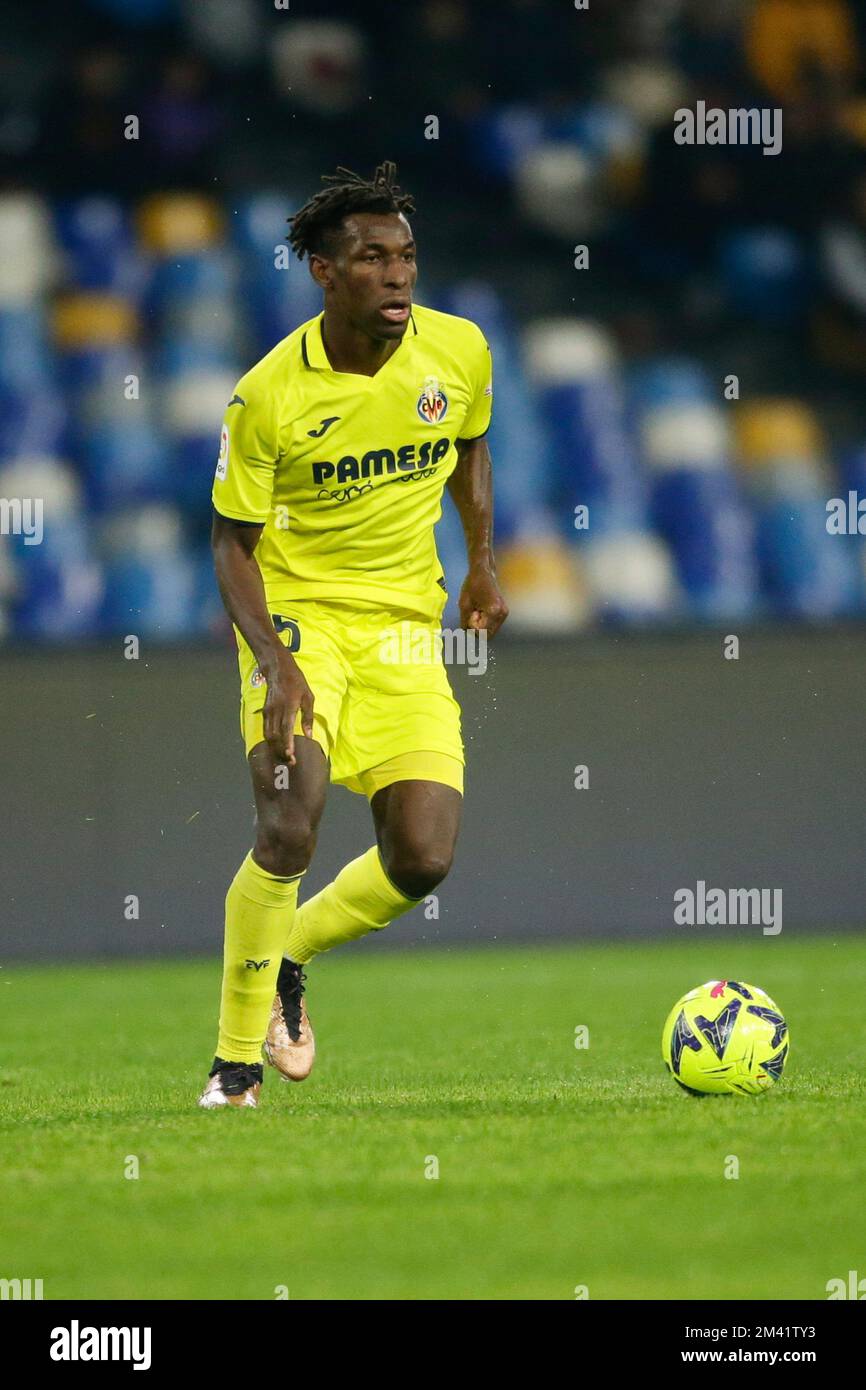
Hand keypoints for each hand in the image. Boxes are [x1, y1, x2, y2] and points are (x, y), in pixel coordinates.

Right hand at [261, 647, 313, 765]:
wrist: (278, 669)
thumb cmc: (297, 682)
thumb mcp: (308, 697)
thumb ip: (308, 717)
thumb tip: (309, 735)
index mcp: (289, 706)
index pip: (286, 729)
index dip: (288, 743)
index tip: (290, 755)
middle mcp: (276, 710)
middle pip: (275, 736)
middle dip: (281, 751)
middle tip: (290, 762)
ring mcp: (268, 711)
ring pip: (268, 735)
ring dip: (275, 748)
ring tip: (284, 757)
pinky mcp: (264, 711)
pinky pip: (265, 730)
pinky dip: (270, 741)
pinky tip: (276, 746)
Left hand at [457, 564, 508, 637]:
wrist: (483, 572)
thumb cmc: (472, 585)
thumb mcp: (464, 604)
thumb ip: (465, 622)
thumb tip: (465, 634)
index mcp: (493, 611)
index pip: (481, 632)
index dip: (473, 625)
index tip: (472, 612)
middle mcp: (502, 614)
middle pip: (488, 635)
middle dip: (477, 628)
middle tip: (474, 612)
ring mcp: (504, 614)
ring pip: (490, 631)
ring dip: (481, 625)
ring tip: (478, 610)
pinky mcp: (503, 612)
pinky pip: (492, 625)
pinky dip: (485, 621)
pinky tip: (482, 610)